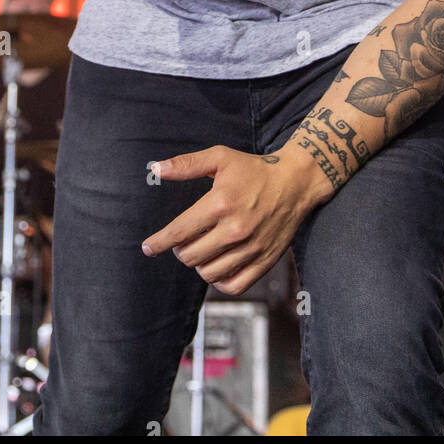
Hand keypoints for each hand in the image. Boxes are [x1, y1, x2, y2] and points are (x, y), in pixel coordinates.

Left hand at [141, 144, 323, 294]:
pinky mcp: (265, 261)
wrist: (296, 182)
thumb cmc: (254, 169)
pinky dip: (220, 280)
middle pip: (190, 256)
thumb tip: (156, 168)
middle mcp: (235, 229)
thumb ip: (187, 164)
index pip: (179, 233)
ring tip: (203, 249)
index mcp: (221, 203)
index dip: (158, 242)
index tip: (148, 247)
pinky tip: (219, 265)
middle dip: (180, 249)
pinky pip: (233, 285)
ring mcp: (251, 248)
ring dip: (199, 264)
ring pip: (208, 273)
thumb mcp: (221, 158)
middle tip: (184, 239)